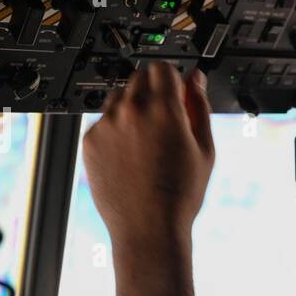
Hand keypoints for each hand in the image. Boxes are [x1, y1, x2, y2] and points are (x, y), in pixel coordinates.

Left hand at [83, 62, 214, 249]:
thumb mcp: (205, 148)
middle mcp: (130, 111)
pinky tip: (131, 155)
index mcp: (163, 109)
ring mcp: (106, 125)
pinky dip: (116, 129)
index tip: (177, 93)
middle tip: (165, 119)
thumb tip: (195, 80)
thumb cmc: (180, 195)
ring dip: (133, 106)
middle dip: (154, 90)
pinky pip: (104, 120)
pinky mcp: (90, 141)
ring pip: (119, 96)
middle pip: (139, 76)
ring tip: (147, 140)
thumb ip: (200, 106)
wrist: (148, 228)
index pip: (163, 68)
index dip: (173, 79)